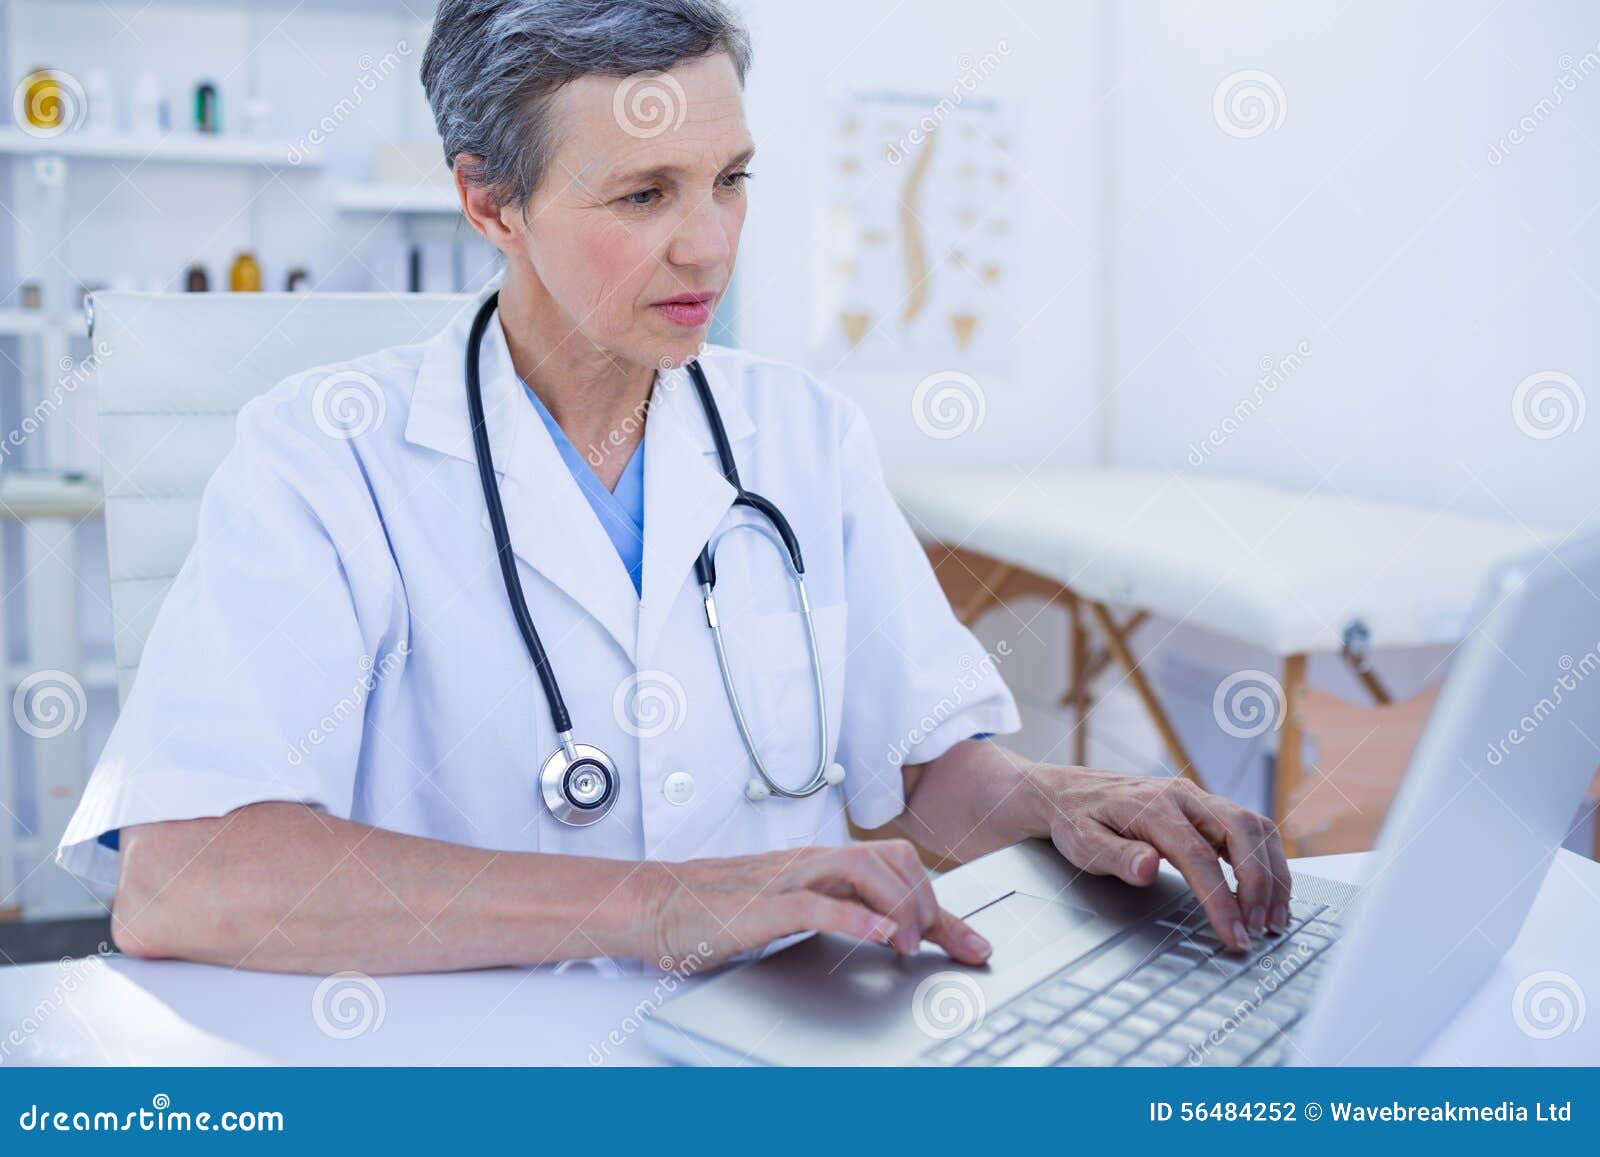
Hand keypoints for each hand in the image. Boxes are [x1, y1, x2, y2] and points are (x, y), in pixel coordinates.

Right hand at [645, 840, 992, 968]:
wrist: (655, 902)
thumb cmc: (714, 908)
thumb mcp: (786, 908)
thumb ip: (830, 911)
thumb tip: (881, 934)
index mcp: (820, 864)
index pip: (897, 868)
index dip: (942, 906)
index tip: (973, 944)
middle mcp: (812, 862)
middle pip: (894, 860)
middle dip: (932, 904)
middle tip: (949, 948)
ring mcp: (789, 878)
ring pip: (866, 869)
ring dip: (902, 906)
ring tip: (912, 944)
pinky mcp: (764, 902)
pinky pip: (820, 903)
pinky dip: (858, 917)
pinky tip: (881, 935)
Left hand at [1030, 767, 1291, 951]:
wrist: (1068, 792)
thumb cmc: (1075, 819)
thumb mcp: (1082, 842)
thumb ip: (1116, 856)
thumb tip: (1148, 867)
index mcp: (1152, 806)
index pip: (1199, 855)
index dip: (1221, 898)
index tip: (1234, 933)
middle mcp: (1183, 796)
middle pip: (1241, 832)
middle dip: (1261, 883)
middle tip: (1262, 928)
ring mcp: (1197, 800)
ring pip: (1254, 827)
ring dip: (1273, 872)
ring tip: (1274, 918)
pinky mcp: (1205, 809)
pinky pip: (1249, 830)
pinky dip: (1267, 861)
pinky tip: (1268, 894)